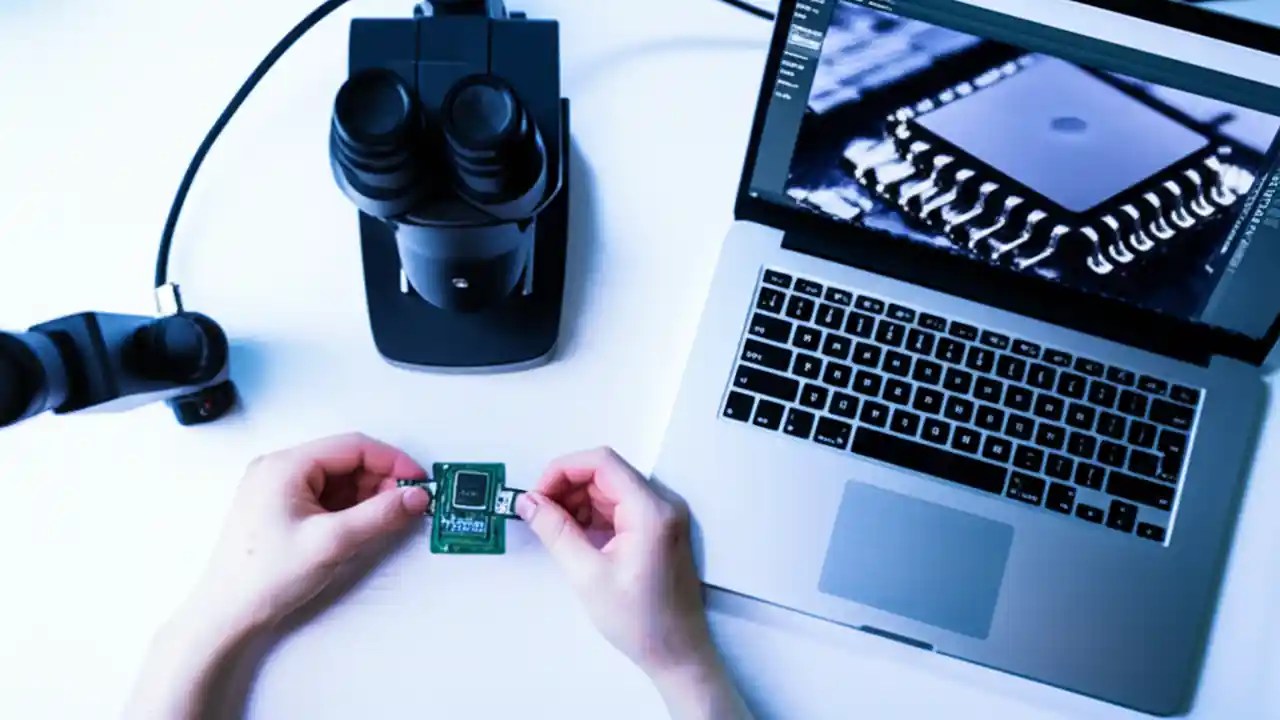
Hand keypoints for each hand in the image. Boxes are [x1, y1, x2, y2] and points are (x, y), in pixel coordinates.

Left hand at [190, 432, 430, 633]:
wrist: (226, 615)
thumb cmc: (266, 577)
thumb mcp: (332, 542)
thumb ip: (380, 515)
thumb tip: (416, 496)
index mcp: (286, 466)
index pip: (353, 446)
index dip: (392, 461)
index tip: (419, 481)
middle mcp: (279, 469)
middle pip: (346, 461)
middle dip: (380, 480)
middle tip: (405, 506)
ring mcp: (278, 489)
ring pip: (337, 480)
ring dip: (366, 496)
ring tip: (385, 521)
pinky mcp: (280, 509)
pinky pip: (325, 497)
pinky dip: (349, 508)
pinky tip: (361, 527)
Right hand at [518, 448, 750, 718]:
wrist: (678, 654)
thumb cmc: (641, 621)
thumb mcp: (587, 575)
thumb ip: (556, 531)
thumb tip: (529, 502)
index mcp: (651, 511)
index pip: (602, 463)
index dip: (563, 470)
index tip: (536, 493)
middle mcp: (663, 505)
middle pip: (606, 473)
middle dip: (567, 486)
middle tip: (538, 512)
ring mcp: (663, 517)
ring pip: (612, 488)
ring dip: (579, 500)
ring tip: (553, 527)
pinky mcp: (659, 530)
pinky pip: (621, 507)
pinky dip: (594, 514)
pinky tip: (574, 535)